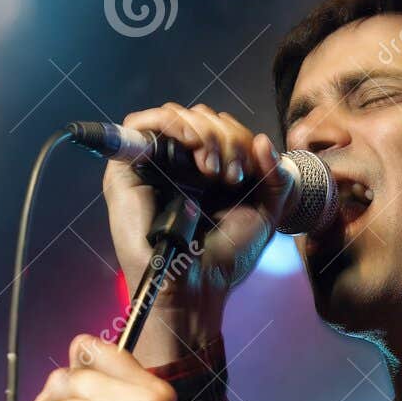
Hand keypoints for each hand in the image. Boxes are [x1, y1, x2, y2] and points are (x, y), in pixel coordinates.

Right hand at [104, 102, 290, 365]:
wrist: (197, 285)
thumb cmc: (226, 257)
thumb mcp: (266, 212)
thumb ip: (275, 177)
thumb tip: (260, 141)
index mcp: (207, 170)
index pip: (221, 127)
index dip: (238, 138)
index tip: (247, 174)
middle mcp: (178, 163)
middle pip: (201, 117)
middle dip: (226, 137)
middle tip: (232, 176)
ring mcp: (152, 164)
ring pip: (175, 115)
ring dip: (204, 134)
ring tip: (215, 169)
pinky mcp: (126, 169)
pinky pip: (140, 123)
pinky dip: (171, 123)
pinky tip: (194, 145)